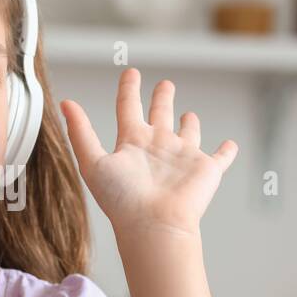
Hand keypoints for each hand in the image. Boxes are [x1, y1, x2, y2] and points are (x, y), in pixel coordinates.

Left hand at [60, 67, 237, 237]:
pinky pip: (221, 158)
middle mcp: (157, 148)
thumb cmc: (122, 200)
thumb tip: (65, 103)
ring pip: (189, 134)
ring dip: (190, 124)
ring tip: (190, 114)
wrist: (154, 224)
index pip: (129, 108)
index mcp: (132, 143)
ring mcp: (182, 158)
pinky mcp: (206, 170)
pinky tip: (230, 145)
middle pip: (160, 115)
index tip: (130, 73)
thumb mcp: (93, 161)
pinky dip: (227, 151)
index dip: (129, 89)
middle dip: (163, 98)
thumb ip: (80, 132)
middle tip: (165, 84)